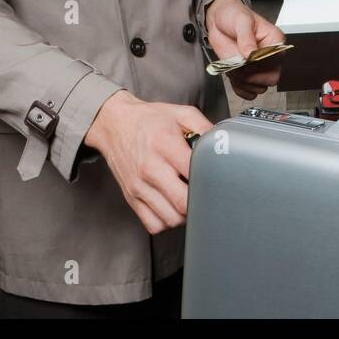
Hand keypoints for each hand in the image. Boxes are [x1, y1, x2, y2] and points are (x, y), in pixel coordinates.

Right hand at [84, 91, 212, 234]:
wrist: (114, 124)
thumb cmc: (150, 120)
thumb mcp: (181, 114)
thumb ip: (205, 127)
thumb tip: (225, 142)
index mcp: (165, 145)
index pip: (194, 174)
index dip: (211, 180)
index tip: (218, 179)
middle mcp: (150, 168)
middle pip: (183, 204)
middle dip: (200, 202)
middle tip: (206, 193)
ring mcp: (139, 186)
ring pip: (170, 219)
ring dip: (185, 215)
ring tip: (190, 200)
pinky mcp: (131, 197)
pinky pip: (153, 224)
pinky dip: (167, 222)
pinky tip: (173, 208)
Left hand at [204, 0, 285, 99]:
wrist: (218, 19)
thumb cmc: (234, 15)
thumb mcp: (241, 21)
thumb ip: (246, 38)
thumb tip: (251, 54)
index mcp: (275, 41)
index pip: (276, 61)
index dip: (261, 64)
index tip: (247, 58)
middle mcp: (270, 57)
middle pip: (271, 79)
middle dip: (252, 76)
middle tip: (239, 66)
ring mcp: (258, 68)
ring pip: (259, 88)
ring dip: (244, 83)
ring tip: (233, 68)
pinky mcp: (246, 75)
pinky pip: (249, 92)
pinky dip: (240, 89)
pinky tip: (233, 78)